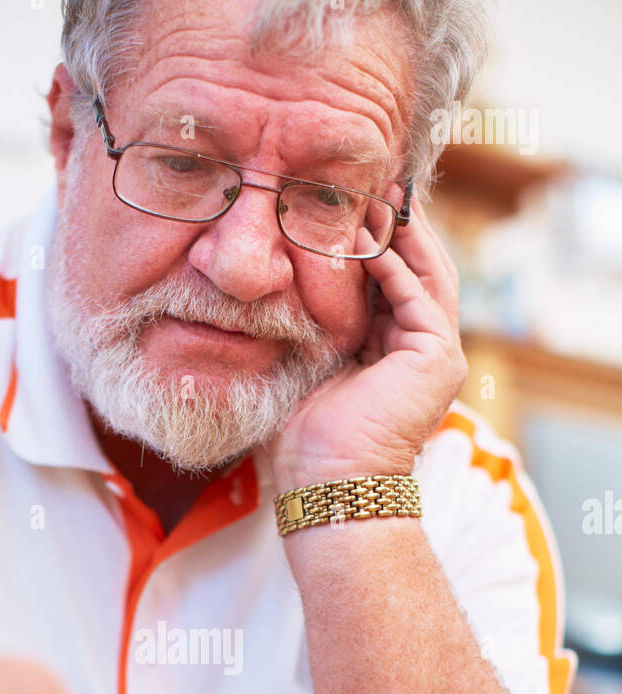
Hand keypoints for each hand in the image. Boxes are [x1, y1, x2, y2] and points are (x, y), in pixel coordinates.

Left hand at [261, 188, 467, 491]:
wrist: (327, 483)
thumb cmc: (304, 441)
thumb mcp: (305, 366)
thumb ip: (309, 326)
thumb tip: (279, 284)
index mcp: (390, 355)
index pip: (390, 285)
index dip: (373, 245)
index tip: (347, 209)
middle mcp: (420, 352)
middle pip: (416, 272)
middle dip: (396, 228)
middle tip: (372, 186)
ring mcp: (435, 355)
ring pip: (426, 276)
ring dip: (400, 236)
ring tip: (375, 198)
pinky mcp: (437, 358)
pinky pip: (418, 296)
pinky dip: (394, 266)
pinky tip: (367, 240)